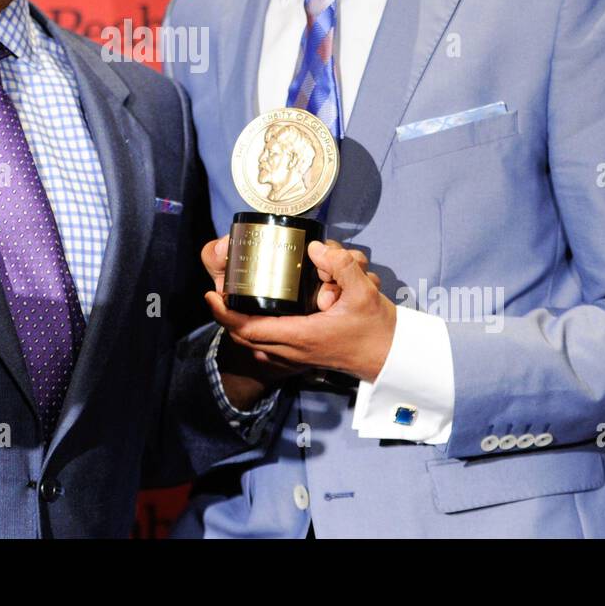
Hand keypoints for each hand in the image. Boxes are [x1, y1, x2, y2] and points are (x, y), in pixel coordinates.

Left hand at [206, 239, 394, 383]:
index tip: (212, 295)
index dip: (226, 314)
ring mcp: (299, 357)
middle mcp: (294, 350)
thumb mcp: (364, 291)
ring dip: (242, 328)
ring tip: (235, 304)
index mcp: (301, 335)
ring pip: (257, 345)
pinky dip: (259, 335)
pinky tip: (263, 318)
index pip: (250, 329)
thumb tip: (315, 248)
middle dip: (228, 318)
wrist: (392, 356)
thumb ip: (341, 266)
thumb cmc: (377, 328)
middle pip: (245, 339)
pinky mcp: (306, 356)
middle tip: (220, 294)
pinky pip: (270, 349)